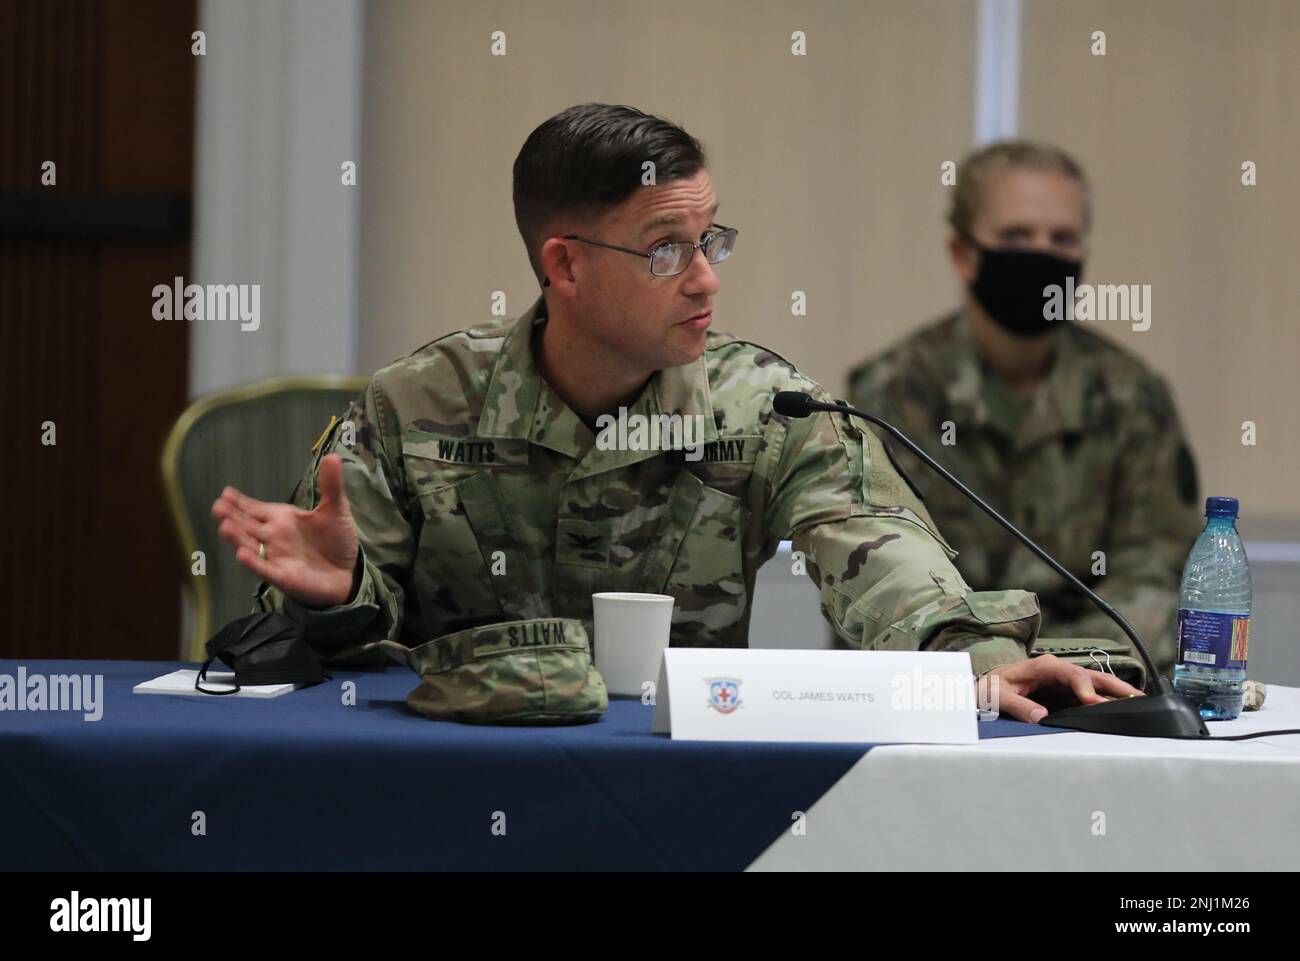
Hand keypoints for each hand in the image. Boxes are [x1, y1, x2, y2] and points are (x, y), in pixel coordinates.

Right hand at [211, 453, 358, 606]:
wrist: (347, 573)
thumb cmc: (336, 540)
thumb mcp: (336, 509)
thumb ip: (331, 486)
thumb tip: (334, 457)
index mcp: (281, 518)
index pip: (255, 508)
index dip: (240, 502)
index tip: (226, 493)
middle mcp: (273, 536)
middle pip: (247, 525)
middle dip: (232, 516)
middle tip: (218, 505)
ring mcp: (275, 557)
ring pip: (250, 545)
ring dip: (236, 537)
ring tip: (224, 525)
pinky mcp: (282, 576)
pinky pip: (264, 569)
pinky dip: (253, 563)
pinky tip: (242, 554)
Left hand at [977, 654, 1143, 722]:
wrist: (989, 686)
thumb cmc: (993, 687)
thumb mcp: (997, 695)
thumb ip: (1017, 705)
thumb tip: (1039, 716)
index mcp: (1043, 667)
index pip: (1070, 673)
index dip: (1084, 686)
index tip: (1093, 702)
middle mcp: (1060, 671)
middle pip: (1093, 676)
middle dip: (1116, 687)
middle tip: (1140, 699)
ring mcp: (1067, 682)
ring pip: (1099, 686)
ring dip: (1119, 694)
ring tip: (1142, 705)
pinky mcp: (1070, 693)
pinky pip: (1094, 696)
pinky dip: (1110, 702)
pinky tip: (1125, 711)